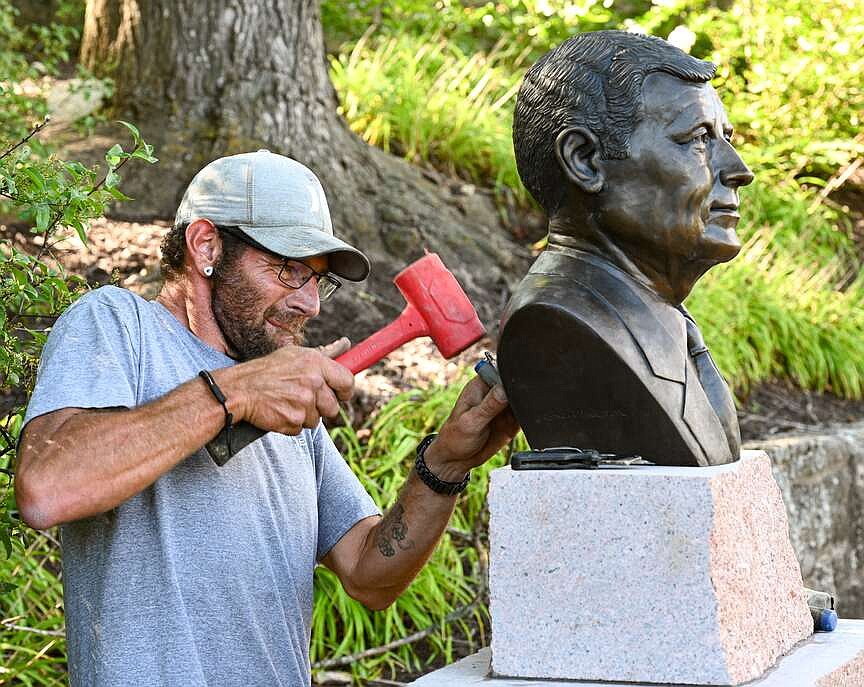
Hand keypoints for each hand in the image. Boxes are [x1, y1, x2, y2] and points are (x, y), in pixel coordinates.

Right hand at [220, 337, 353, 434]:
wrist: (239, 389)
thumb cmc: (267, 371)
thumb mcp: (295, 355)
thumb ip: (324, 354)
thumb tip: (347, 344)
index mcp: (315, 363)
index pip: (347, 381)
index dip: (345, 391)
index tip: (340, 394)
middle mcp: (313, 382)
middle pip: (333, 407)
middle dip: (321, 407)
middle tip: (303, 399)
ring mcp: (304, 402)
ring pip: (317, 419)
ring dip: (304, 415)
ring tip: (286, 402)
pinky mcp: (294, 420)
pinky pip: (301, 428)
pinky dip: (291, 423)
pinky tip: (279, 410)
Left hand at [423, 376, 519, 480]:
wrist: (457, 460)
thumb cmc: (455, 437)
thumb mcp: (471, 422)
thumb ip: (489, 406)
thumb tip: (504, 389)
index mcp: (480, 386)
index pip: (500, 372)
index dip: (512, 374)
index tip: (519, 384)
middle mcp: (494, 393)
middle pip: (515, 384)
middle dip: (523, 391)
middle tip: (523, 403)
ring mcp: (504, 407)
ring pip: (523, 399)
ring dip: (527, 405)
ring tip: (521, 417)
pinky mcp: (511, 420)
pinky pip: (525, 415)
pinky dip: (529, 418)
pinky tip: (526, 423)